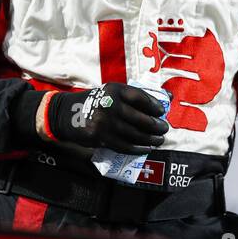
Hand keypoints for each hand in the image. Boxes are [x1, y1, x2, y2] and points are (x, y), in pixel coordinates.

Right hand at [44, 83, 168, 152]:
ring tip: (159, 140)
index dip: (154, 106)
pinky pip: (124, 145)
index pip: (141, 97)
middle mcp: (110, 105)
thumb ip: (137, 95)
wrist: (68, 113)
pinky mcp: (100, 137)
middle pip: (141, 119)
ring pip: (135, 134)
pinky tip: (147, 148)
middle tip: (164, 129)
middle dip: (157, 126)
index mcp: (115, 90)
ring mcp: (105, 122)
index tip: (162, 112)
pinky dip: (139, 148)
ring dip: (151, 139)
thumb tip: (169, 97)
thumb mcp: (113, 92)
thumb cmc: (97, 102)